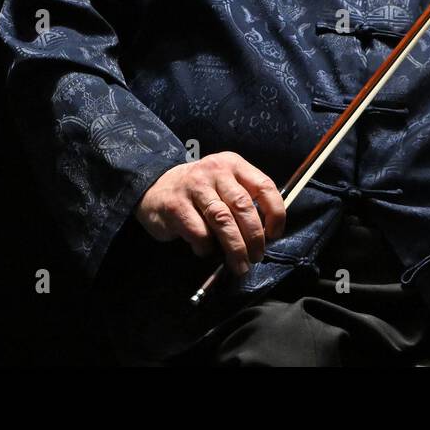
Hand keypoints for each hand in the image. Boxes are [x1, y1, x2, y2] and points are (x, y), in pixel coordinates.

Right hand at [135, 151, 285, 276]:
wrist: (155, 186)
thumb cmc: (200, 190)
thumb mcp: (224, 183)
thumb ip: (244, 200)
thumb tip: (266, 234)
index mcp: (234, 164)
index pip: (264, 186)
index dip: (275, 213)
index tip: (275, 234)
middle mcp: (215, 172)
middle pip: (243, 207)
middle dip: (254, 237)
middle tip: (257, 256)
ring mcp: (194, 187)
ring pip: (223, 221)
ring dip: (235, 248)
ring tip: (240, 265)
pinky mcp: (175, 206)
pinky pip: (199, 233)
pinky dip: (206, 247)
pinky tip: (206, 250)